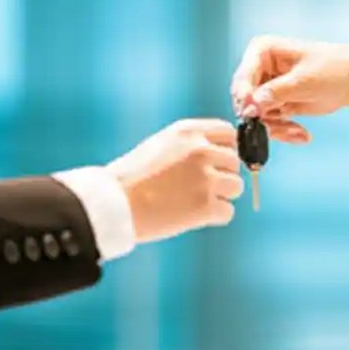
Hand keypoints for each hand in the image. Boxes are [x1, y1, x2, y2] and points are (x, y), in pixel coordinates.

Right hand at [105, 119, 244, 244]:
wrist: (112, 204)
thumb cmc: (132, 178)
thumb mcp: (161, 145)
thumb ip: (191, 144)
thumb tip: (221, 152)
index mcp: (189, 132)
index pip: (229, 133)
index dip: (226, 150)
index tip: (216, 162)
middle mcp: (202, 150)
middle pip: (235, 163)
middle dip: (222, 176)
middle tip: (198, 188)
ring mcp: (206, 178)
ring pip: (236, 187)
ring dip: (221, 196)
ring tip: (194, 202)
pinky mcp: (206, 206)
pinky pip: (228, 212)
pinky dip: (214, 217)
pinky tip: (192, 215)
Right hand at [229, 36, 348, 143]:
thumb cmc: (332, 68)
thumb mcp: (304, 80)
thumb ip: (276, 92)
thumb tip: (252, 105)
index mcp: (262, 51)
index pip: (244, 76)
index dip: (245, 95)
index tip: (250, 112)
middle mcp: (260, 68)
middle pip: (246, 99)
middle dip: (262, 116)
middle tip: (276, 128)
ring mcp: (266, 88)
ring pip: (256, 115)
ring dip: (276, 127)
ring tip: (299, 133)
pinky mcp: (275, 104)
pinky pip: (269, 123)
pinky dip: (283, 130)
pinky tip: (302, 135)